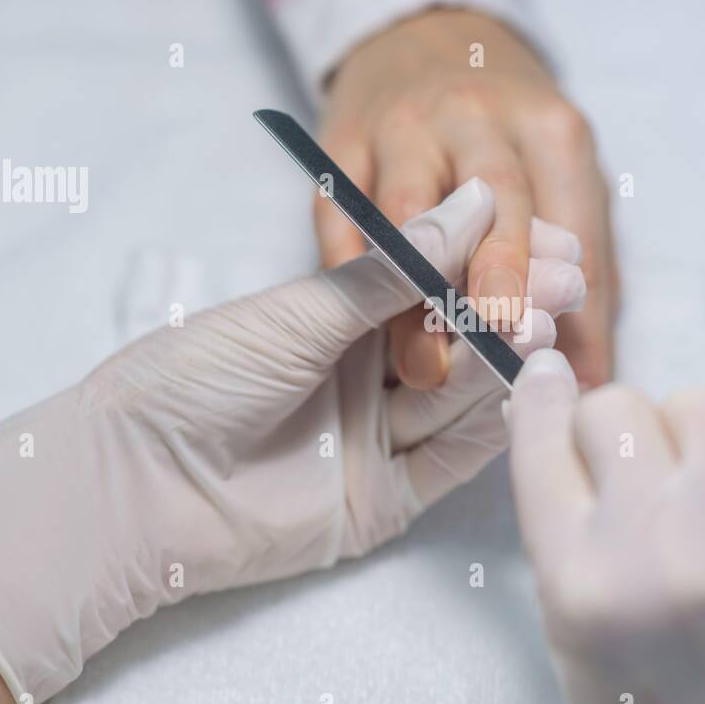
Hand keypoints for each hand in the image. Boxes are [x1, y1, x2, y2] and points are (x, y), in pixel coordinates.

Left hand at [0, 179, 584, 703]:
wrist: (137, 488)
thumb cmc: (199, 378)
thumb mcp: (298, 314)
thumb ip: (391, 271)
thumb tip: (473, 202)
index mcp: (338, 318)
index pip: (432, 282)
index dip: (488, 257)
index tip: (545, 233)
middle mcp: (366, 374)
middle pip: (458, 338)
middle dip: (513, 304)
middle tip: (567, 275)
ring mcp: (380, 438)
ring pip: (462, 394)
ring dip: (507, 357)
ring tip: (550, 317)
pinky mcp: (388, 501)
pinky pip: (452, 459)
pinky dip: (492, 425)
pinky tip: (530, 385)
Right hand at [315, 8, 616, 389]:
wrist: (425, 37)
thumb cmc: (507, 135)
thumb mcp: (561, 181)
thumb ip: (585, 279)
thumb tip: (590, 380)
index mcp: (549, 128)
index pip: (572, 217)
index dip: (572, 297)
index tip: (564, 366)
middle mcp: (479, 116)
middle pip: (493, 198)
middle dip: (498, 274)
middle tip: (496, 343)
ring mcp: (403, 125)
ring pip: (409, 212)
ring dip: (417, 294)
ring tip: (425, 365)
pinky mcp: (341, 140)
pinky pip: (341, 212)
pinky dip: (353, 271)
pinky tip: (365, 325)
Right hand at [507, 352, 704, 703]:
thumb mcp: (575, 637)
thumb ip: (562, 532)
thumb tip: (549, 414)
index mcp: (577, 582)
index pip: (542, 439)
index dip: (545, 397)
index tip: (551, 376)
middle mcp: (653, 549)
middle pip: (615, 410)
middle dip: (621, 436)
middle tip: (646, 473)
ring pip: (697, 404)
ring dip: (694, 436)